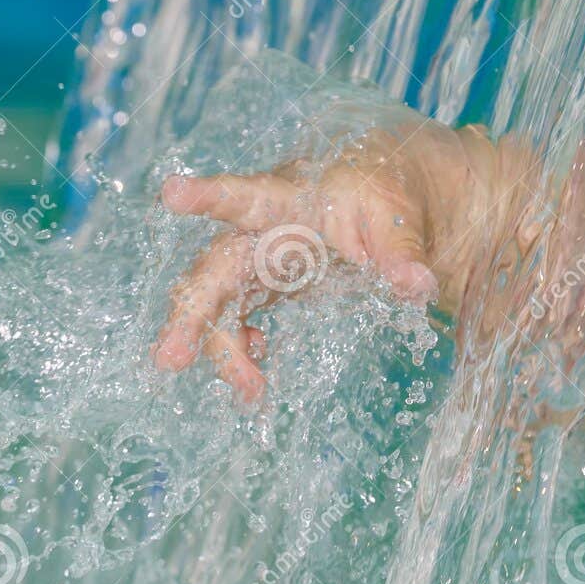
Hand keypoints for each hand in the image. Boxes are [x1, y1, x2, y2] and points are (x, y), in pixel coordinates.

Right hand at [152, 143, 439, 402]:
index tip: (172, 192)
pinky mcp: (261, 284)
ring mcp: (256, 260)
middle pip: (214, 269)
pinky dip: (238, 349)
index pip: (249, 196)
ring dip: (219, 348)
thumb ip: (400, 249)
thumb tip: (415, 285)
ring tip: (250, 391)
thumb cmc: (383, 193)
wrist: (383, 198)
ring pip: (215, 302)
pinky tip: (258, 372)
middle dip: (190, 314)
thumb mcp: (397, 214)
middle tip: (170, 358)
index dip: (210, 196)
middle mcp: (260, 230)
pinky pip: (232, 319)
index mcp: (292, 199)